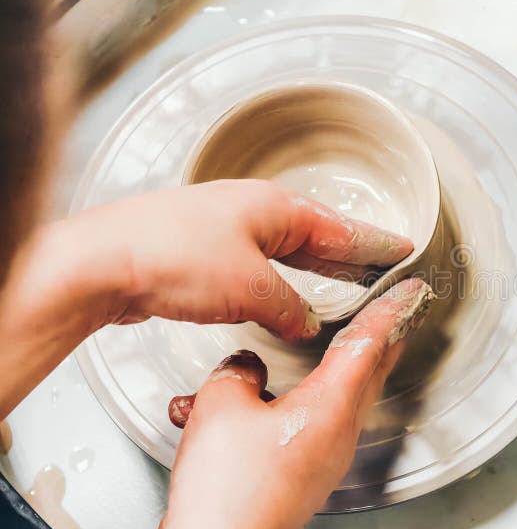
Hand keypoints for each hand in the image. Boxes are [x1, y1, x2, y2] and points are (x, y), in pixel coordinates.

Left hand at [70, 178, 413, 338]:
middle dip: (348, 253)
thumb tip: (305, 321)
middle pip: (314, 235)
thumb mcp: (250, 288)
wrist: (100, 264)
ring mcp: (224, 231)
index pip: (339, 226)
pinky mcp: (201, 255)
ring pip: (283, 253)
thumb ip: (288, 307)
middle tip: (380, 264)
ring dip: (312, 272)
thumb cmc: (170, 256)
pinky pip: (256, 269)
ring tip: (341, 284)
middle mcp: (251, 212)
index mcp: (273, 207)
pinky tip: (282, 303)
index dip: (374, 240)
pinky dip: (277, 285)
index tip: (403, 246)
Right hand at [145, 278, 433, 528]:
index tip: (411, 292)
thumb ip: (238, 372)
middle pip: (369, 372)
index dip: (389, 312)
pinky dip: (301, 398)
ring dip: (343, 366)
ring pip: (341, 396)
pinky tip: (265, 396)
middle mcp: (337, 434)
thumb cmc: (225, 494)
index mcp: (329, 409)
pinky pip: (314, 421)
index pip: (369, 346)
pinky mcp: (305, 474)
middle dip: (384, 337)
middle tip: (398, 312)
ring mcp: (324, 458)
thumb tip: (245, 368)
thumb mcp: (221, 407)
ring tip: (344, 342)